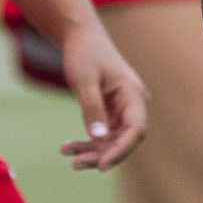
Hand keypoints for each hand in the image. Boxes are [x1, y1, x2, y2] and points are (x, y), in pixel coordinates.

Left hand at [55, 17, 148, 170]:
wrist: (80, 36)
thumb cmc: (85, 53)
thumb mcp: (85, 81)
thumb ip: (92, 109)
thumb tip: (98, 139)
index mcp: (133, 93)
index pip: (135, 129)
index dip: (121, 150)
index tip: (102, 165)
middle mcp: (132, 103)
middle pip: (124, 139)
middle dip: (102, 154)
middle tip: (76, 165)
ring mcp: (121, 109)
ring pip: (112, 140)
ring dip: (92, 151)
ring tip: (68, 156)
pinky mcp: (110, 112)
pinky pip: (102, 134)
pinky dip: (86, 142)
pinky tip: (67, 148)